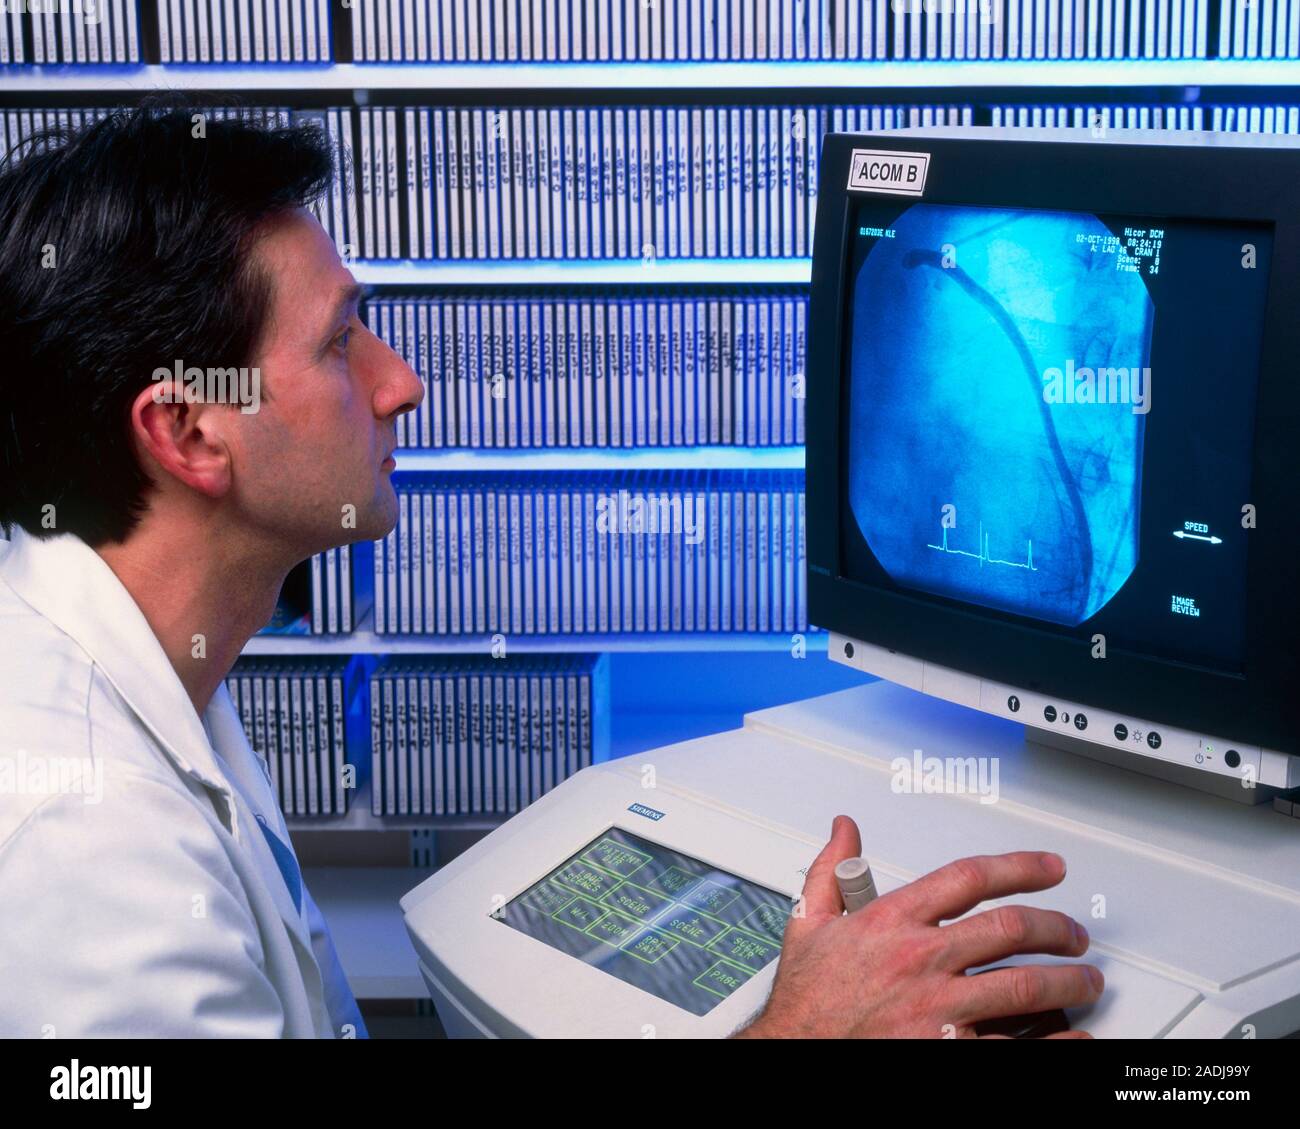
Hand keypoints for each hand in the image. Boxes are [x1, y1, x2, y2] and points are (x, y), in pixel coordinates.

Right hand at [734, 815, 1102, 1037]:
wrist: (796, 1051)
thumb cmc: (806, 1000)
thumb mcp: (807, 923)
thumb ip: (831, 869)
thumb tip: (845, 829)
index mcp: (891, 922)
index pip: (969, 878)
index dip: (1019, 866)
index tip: (1049, 868)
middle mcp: (920, 960)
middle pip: (1010, 928)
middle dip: (1056, 927)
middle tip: (1074, 934)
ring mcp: (938, 1009)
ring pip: (1024, 985)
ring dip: (1067, 981)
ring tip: (1085, 981)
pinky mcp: (948, 1050)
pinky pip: (1017, 1045)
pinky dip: (1056, 1041)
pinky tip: (1073, 1036)